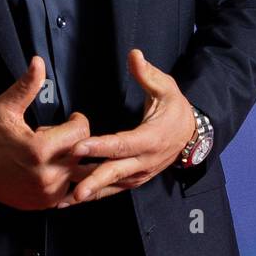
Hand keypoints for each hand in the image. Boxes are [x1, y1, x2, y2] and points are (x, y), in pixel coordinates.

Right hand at [0, 56, 94, 209]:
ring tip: (54, 153)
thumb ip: (26, 86)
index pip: (82, 132)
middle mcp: (48, 175)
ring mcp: (49, 192)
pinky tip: (51, 167)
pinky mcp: (48, 202)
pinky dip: (66, 176)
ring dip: (72, 159)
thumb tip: (38, 63)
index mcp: (39, 150)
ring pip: (79, 170)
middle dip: (74, 140)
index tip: (72, 119)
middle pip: (83, 151)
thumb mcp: (5, 108)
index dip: (78, 121)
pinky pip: (71, 187)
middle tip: (57, 135)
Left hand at [54, 48, 196, 207]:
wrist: (191, 134)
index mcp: (151, 138)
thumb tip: (134, 55)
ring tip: (64, 200)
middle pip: (116, 172)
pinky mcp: (134, 179)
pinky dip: (94, 195)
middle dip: (93, 181)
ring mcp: (140, 173)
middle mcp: (146, 161)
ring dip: (90, 193)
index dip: (100, 147)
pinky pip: (113, 189)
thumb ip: (147, 73)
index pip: (122, 144)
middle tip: (73, 190)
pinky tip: (72, 200)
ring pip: (113, 185)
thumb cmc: (175, 108)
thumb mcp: (166, 87)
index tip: (79, 146)